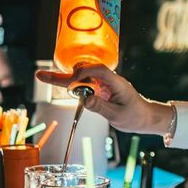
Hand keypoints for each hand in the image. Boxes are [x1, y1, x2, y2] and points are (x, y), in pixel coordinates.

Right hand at [36, 64, 169, 134]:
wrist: (146, 117)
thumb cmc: (136, 116)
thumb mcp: (118, 115)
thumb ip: (101, 107)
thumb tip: (85, 100)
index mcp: (116, 83)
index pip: (98, 70)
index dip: (83, 72)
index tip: (72, 79)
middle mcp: (109, 80)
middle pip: (85, 72)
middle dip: (64, 74)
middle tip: (41, 75)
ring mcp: (104, 84)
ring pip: (82, 78)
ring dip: (64, 78)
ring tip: (43, 76)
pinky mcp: (101, 90)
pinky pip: (85, 85)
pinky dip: (71, 84)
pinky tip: (58, 81)